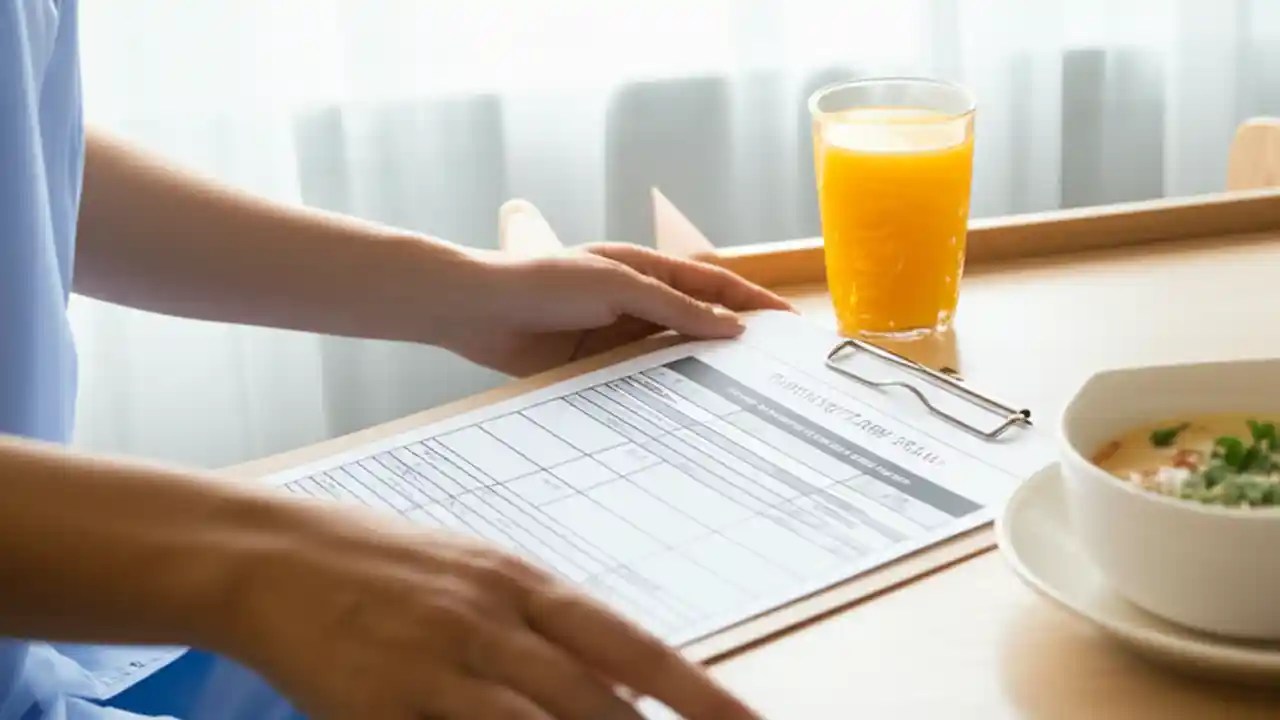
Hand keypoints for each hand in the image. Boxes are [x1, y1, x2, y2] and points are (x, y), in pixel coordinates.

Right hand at [235, 505, 758, 719]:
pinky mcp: (382, 705)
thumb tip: (617, 677)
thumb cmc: (382, 562)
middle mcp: (490, 620)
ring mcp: (436, 665)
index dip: (696, 692)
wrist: (274, 555)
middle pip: (592, 699)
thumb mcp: (476, 571)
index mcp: (522, 582)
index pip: (629, 644)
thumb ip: (546, 624)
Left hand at [440, 243, 792, 374]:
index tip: (788, 324)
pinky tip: (685, 413)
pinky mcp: (598, 366)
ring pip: (674, 356)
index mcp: (647, 269)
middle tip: (774, 371)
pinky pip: (642, 382)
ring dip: (702, 373)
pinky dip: (665, 394)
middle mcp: (638, 302)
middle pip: (699, 323)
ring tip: (741, 398)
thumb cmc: (542, 282)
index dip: (753, 302)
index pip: (714, 285)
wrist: (478, 311)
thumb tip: (730, 327)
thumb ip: (673, 307)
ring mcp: (619, 336)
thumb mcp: (616, 286)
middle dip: (736, 343)